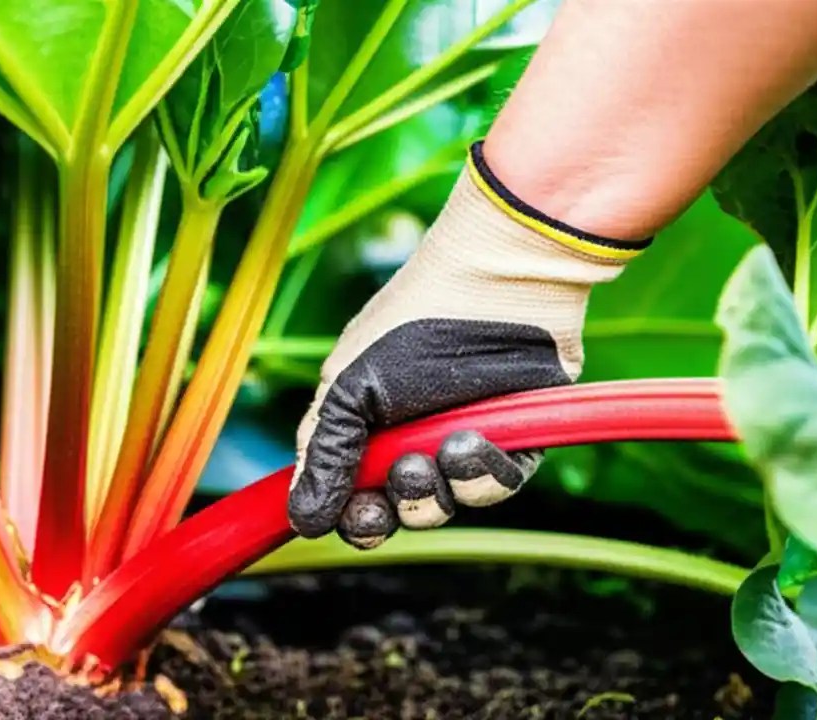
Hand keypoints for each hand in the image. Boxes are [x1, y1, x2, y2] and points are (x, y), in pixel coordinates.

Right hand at [286, 142, 646, 548]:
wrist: (498, 284)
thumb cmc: (414, 324)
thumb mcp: (352, 388)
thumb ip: (325, 455)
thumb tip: (303, 520)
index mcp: (365, 426)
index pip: (351, 496)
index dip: (351, 517)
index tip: (351, 515)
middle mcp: (412, 439)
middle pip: (399, 511)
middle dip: (398, 506)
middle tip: (404, 473)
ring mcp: (461, 440)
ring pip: (448, 503)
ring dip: (442, 486)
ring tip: (446, 446)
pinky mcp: (514, 441)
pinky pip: (497, 485)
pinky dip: (484, 472)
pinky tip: (475, 439)